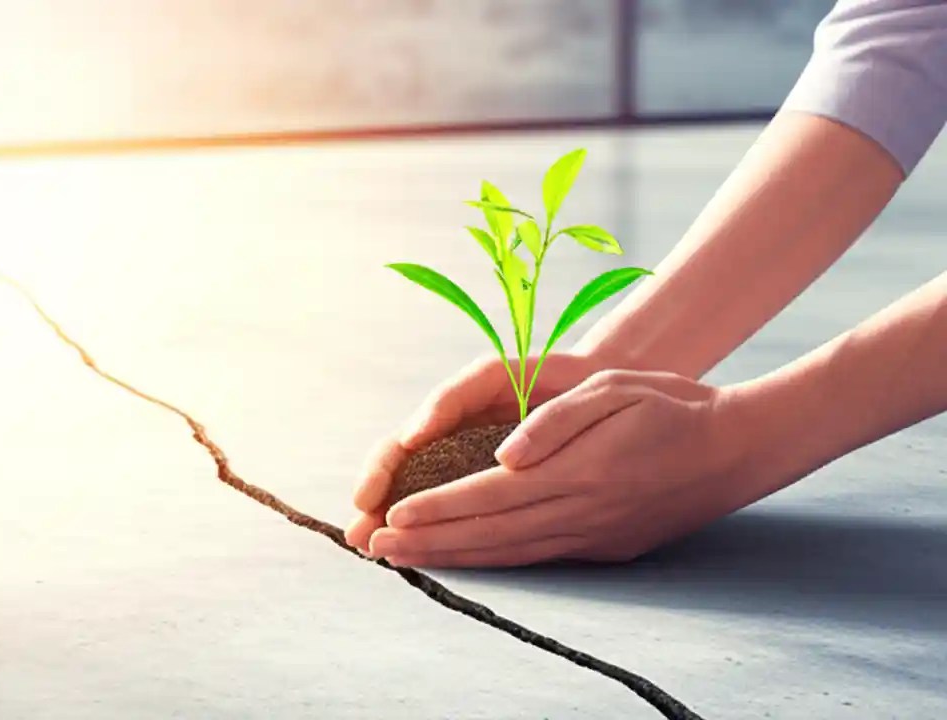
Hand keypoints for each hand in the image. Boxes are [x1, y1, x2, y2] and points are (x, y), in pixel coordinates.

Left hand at [360, 369, 756, 566]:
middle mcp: (582, 512)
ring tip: (408, 561)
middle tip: (377, 549)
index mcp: (578, 472)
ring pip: (511, 554)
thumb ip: (555, 422)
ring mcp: (595, 536)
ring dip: (455, 559)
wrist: (738, 448)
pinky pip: (538, 559)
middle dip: (429, 542)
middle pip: (490, 535)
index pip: (489, 497)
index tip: (392, 517)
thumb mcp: (613, 391)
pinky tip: (470, 562)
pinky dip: (496, 562)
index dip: (437, 509)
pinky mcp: (606, 547)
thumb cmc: (671, 405)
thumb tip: (505, 456)